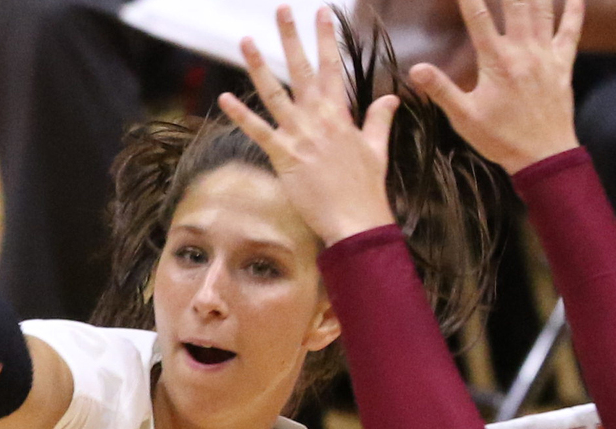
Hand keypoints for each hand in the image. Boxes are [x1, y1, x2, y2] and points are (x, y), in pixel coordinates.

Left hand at [217, 6, 400, 245]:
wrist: (356, 220)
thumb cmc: (367, 189)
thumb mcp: (377, 149)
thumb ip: (379, 120)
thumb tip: (391, 98)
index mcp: (341, 115)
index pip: (332, 67)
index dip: (326, 38)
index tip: (322, 12)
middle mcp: (318, 119)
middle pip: (301, 70)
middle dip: (292, 37)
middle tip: (282, 10)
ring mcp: (299, 136)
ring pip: (275, 94)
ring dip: (259, 66)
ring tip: (246, 41)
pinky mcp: (284, 157)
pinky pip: (258, 132)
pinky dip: (241, 115)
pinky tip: (224, 98)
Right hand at [409, 0, 582, 174]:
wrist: (544, 157)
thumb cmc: (501, 139)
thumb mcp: (465, 118)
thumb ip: (441, 90)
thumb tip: (415, 69)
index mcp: (496, 61)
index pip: (478, 16)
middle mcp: (523, 51)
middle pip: (515, 3)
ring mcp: (546, 55)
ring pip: (542, 10)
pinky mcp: (563, 65)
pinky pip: (571, 31)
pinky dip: (574, 10)